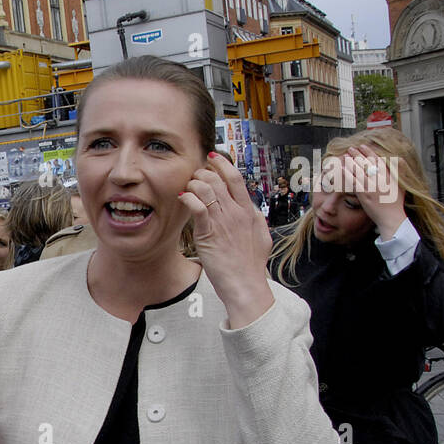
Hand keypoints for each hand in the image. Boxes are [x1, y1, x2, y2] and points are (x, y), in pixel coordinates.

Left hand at [179, 152, 274, 328]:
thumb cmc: (251, 266)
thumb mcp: (261, 238)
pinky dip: (188, 197)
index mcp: (249, 211)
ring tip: (187, 187)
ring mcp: (223, 221)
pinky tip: (182, 197)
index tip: (213, 159)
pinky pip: (197, 206)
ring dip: (194, 183)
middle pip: (218, 180)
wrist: (246, 285)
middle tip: (195, 175)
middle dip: (203, 172)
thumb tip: (253, 211)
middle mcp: (237, 212)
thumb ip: (256, 221)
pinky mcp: (208, 232)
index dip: (223, 165)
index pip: (236, 178)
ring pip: (206, 189)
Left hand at [340, 145, 405, 239]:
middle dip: (357, 154)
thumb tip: (400, 159)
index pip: (377, 160)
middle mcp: (380, 179)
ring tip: (344, 155)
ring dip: (351, 161)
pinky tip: (342, 169)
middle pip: (366, 163)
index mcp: (389, 176)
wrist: (391, 218)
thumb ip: (399, 172)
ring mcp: (371, 186)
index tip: (363, 146)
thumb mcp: (402, 185)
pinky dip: (347, 174)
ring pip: (359, 170)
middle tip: (350, 149)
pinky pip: (353, 181)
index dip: (369, 152)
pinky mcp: (364, 194)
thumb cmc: (396, 203)